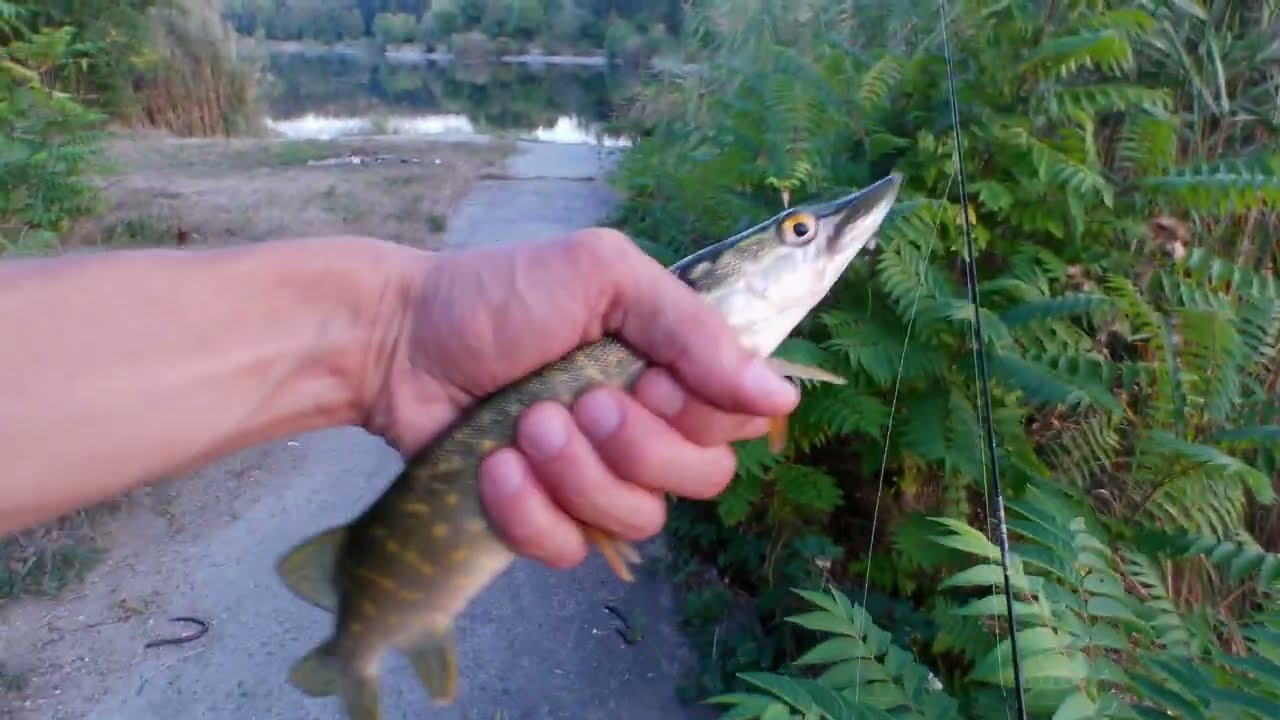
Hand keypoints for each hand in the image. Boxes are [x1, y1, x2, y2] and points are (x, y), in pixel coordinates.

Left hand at [370, 229, 799, 568]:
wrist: (399, 339)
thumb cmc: (501, 295)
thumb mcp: (603, 275)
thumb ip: (691, 328)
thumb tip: (780, 398)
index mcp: (670, 369)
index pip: (738, 422)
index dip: (702, 413)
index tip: (650, 377)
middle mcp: (645, 429)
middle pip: (702, 479)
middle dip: (638, 444)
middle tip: (578, 400)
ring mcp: (595, 480)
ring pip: (640, 519)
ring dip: (577, 472)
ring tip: (523, 426)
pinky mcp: (543, 520)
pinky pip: (572, 549)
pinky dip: (530, 512)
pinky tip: (494, 467)